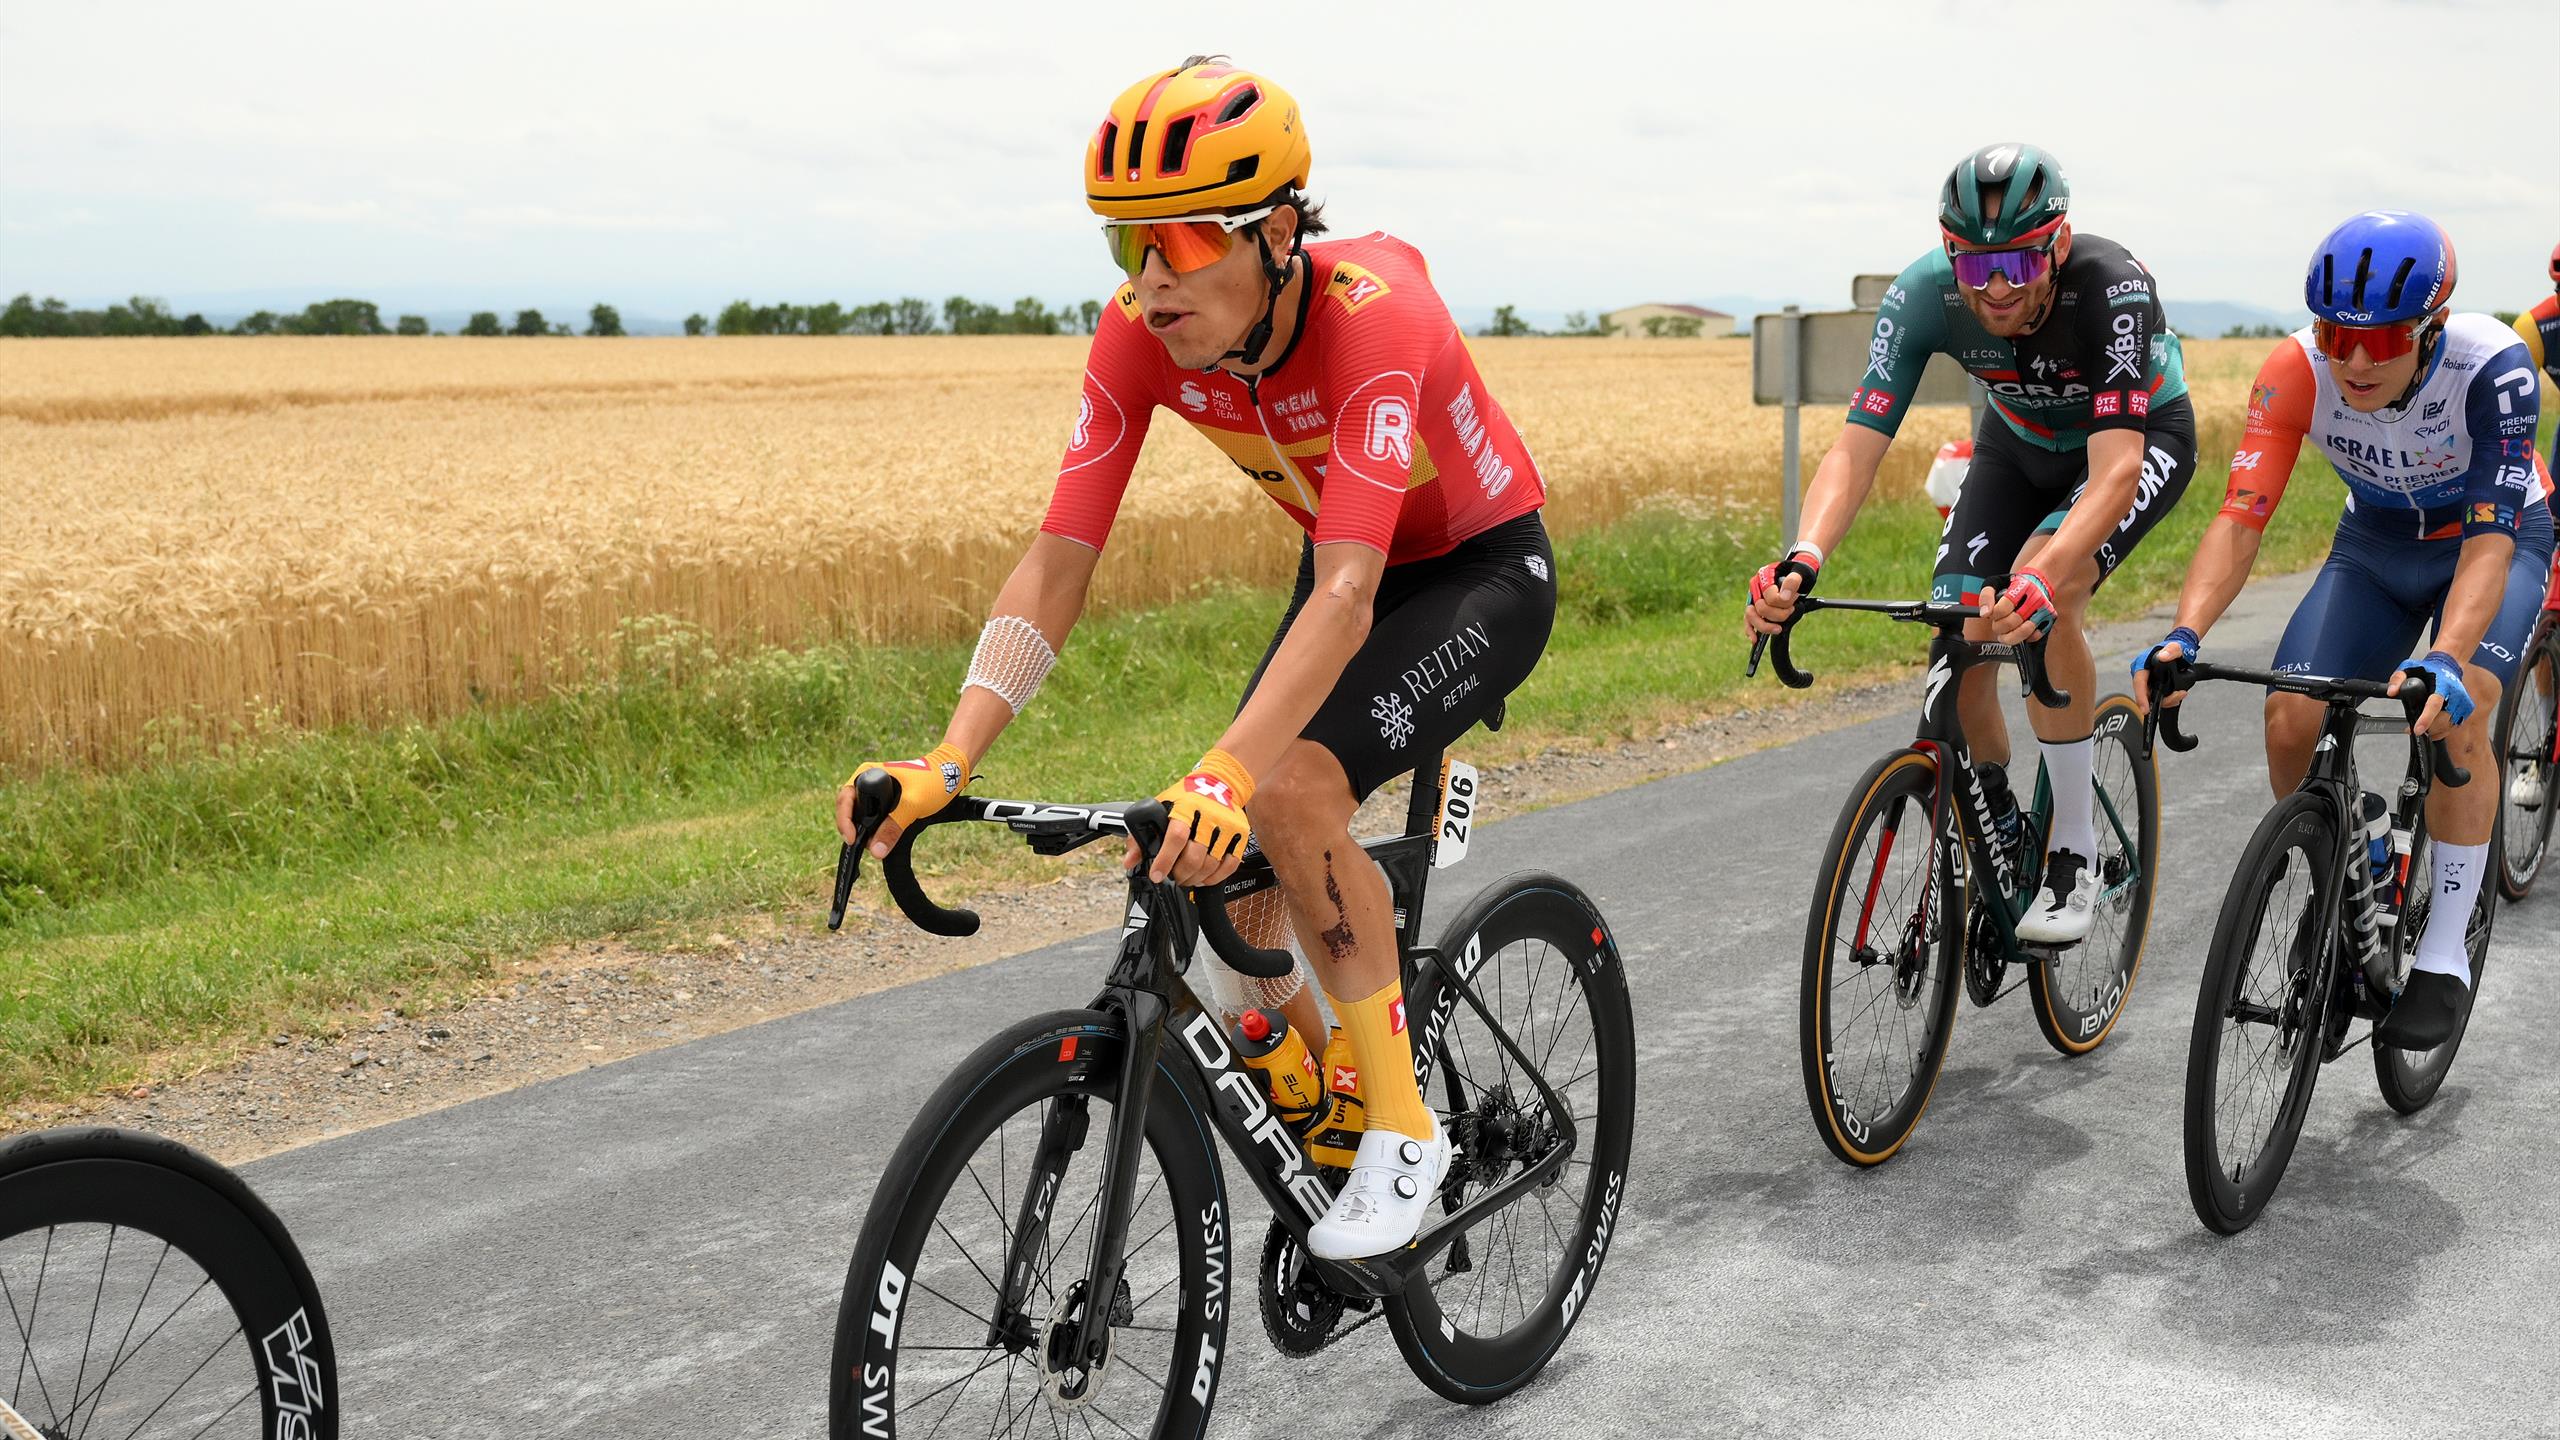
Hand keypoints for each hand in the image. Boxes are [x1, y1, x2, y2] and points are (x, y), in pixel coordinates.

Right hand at [836, 742, 969, 854]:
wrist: (953, 771)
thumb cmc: (934, 780)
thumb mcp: (913, 805)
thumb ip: (894, 826)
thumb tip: (875, 850)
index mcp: (868, 773)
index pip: (845, 799)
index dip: (844, 821)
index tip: (852, 839)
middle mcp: (868, 780)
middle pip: (850, 808)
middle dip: (854, 829)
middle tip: (867, 846)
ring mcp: (877, 790)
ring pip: (862, 814)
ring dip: (866, 831)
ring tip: (877, 845)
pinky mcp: (887, 799)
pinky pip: (874, 816)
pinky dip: (876, 829)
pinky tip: (883, 839)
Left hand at [1127, 748, 1254, 885]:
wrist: (1221, 781)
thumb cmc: (1187, 796)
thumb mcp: (1161, 806)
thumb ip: (1142, 834)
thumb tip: (1130, 862)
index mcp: (1186, 806)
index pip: (1176, 837)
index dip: (1165, 860)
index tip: (1157, 876)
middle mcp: (1209, 815)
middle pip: (1194, 856)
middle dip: (1180, 874)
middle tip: (1173, 879)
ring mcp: (1227, 825)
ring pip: (1211, 864)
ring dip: (1196, 878)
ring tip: (1187, 879)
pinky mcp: (1240, 834)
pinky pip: (1230, 864)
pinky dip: (1215, 877)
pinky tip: (1204, 877)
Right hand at [1744, 549, 1820, 637]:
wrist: (1796, 575)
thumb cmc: (1797, 574)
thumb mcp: (1799, 573)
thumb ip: (1792, 582)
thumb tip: (1784, 597)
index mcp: (1763, 576)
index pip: (1770, 597)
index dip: (1783, 604)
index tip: (1794, 602)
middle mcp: (1756, 587)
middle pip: (1761, 608)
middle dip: (1778, 615)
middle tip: (1791, 611)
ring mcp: (1754, 599)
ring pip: (1752, 616)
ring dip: (1765, 626)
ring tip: (1778, 629)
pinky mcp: (1754, 608)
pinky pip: (1748, 621)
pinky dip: (1751, 630)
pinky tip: (1755, 640)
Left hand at [1984, 567, 2057, 645]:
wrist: (2039, 580)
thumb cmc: (2015, 584)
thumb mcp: (1996, 583)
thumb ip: (1986, 596)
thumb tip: (1985, 614)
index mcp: (2021, 588)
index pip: (2003, 608)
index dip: (1994, 615)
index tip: (1992, 614)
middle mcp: (2035, 599)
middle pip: (2012, 621)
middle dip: (1999, 627)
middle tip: (1997, 624)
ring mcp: (2043, 610)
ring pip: (2025, 631)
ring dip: (2009, 637)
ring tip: (2003, 635)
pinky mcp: (2049, 619)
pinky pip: (2036, 635)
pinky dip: (2024, 638)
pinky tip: (2018, 632)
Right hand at [2129, 627, 2200, 713]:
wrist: (2180, 652)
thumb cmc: (2175, 649)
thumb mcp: (2176, 647)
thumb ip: (2171, 650)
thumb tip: (2162, 657)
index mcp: (2141, 664)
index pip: (2139, 683)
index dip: (2141, 697)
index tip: (2145, 709)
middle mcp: (2142, 675)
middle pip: (2146, 694)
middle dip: (2162, 699)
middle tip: (2178, 696)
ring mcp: (2148, 682)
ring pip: (2153, 698)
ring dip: (2168, 699)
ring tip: (2181, 694)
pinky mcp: (2154, 687)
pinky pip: (2158, 698)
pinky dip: (2169, 699)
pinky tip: (2178, 694)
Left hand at [2389, 651, 2472, 737]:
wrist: (2448, 665)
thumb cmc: (2429, 668)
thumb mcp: (2408, 668)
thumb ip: (2397, 679)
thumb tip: (2392, 692)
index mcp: (2443, 684)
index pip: (2435, 704)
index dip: (2426, 718)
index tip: (2418, 729)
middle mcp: (2456, 694)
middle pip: (2442, 719)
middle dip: (2427, 727)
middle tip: (2413, 728)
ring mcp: (2463, 702)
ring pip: (2448, 725)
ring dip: (2433, 730)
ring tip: (2422, 725)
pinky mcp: (2466, 709)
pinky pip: (2453, 725)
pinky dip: (2442, 729)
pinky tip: (2433, 724)